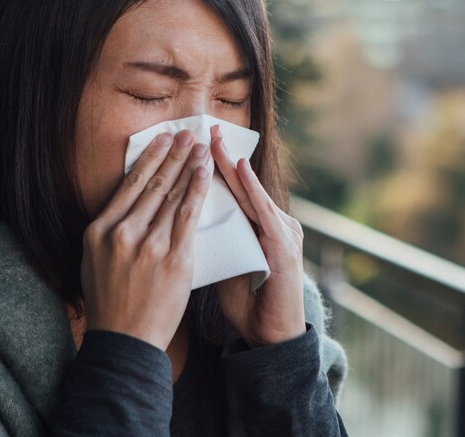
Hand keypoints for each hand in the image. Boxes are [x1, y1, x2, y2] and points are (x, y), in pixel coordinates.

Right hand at [81, 130, 211, 350]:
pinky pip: (187, 217)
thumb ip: (109, 232)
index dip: (150, 159)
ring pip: (171, 196)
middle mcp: (121, 233)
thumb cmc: (110, 303)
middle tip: (188, 133)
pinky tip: (204, 174)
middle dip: (173, 155)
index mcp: (98, 231)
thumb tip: (126, 203)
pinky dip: (196, 191)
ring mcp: (148, 246)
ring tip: (200, 147)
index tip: (162, 140)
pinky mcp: (173, 260)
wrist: (125, 341)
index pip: (128, 185)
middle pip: (152, 185)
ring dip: (188, 166)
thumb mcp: (94, 261)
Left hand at [211, 125, 305, 346]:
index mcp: (257, 228)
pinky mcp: (284, 247)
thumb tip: (180, 223)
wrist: (272, 336)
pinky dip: (252, 190)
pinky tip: (240, 170)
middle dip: (222, 157)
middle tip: (204, 129)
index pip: (232, 192)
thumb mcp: (224, 264)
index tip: (193, 144)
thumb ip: (211, 242)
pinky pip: (264, 212)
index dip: (213, 168)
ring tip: (217, 142)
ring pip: (252, 192)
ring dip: (234, 166)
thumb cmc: (247, 303)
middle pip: (243, 185)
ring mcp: (282, 233)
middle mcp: (273, 224)